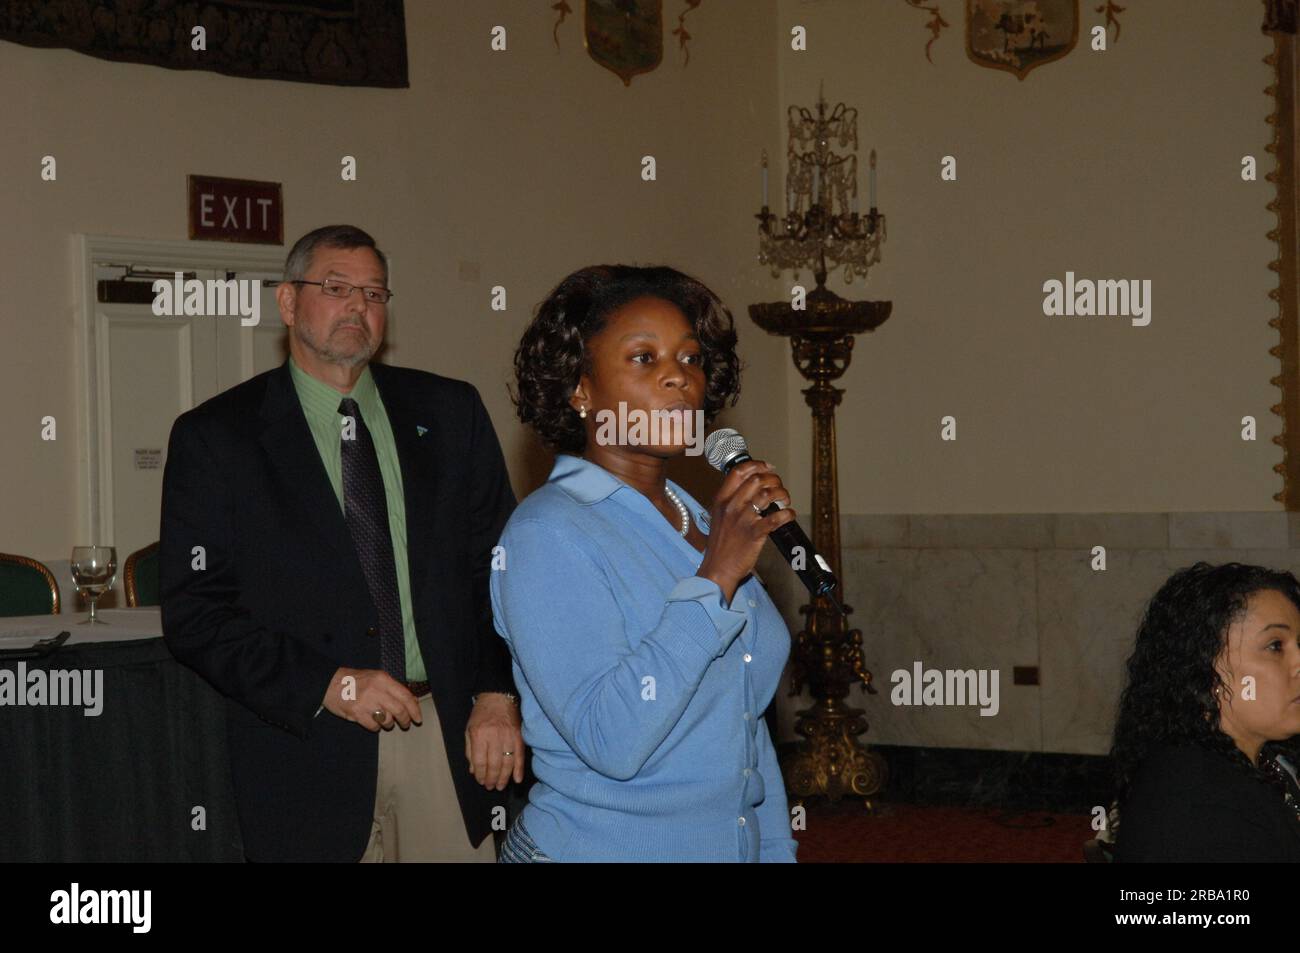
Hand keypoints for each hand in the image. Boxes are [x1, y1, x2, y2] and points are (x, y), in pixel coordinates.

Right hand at [321, 666, 421, 731]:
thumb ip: (393, 688)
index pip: (405, 696)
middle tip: (405, 724)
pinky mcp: (356, 713)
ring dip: (388, 724)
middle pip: (399, 710)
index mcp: (383, 679)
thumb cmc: (356, 681)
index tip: (418, 718)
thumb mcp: (376, 678)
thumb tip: (412, 701)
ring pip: (387, 720)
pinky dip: (376, 727)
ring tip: (384, 720)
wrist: (330, 684)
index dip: (415, 709)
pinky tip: (372, 722)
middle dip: (405, 720)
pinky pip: (374, 726)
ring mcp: (366, 702)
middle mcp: (376, 690)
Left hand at [465, 693, 524, 790]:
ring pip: (507, 762)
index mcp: (479, 734)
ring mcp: (509, 736)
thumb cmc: (481, 714)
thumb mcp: (469, 730)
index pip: (480, 761)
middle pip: (494, 764)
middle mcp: (494, 736)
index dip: (480, 774)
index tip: (481, 781)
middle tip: (491, 787)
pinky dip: (519, 769)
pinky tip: (516, 779)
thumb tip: (474, 770)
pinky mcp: (519, 736)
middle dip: (492, 779)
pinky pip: (520, 755)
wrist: (498, 696)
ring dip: (504, 777)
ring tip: (500, 786)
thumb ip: (470, 751)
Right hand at [696, 459, 796, 604]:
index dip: (757, 465)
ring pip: (768, 494)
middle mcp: (731, 506)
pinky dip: (787, 514)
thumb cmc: (720, 545)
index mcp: (721, 499)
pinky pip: (776, 518)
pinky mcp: (754, 533)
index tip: (768, 467)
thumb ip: (732, 501)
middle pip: (757, 479)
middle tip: (779, 487)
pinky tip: (790, 515)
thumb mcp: (719, 516)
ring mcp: (743, 519)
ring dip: (782, 494)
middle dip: (774, 479)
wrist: (718, 568)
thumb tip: (753, 488)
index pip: (738, 472)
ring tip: (785, 500)